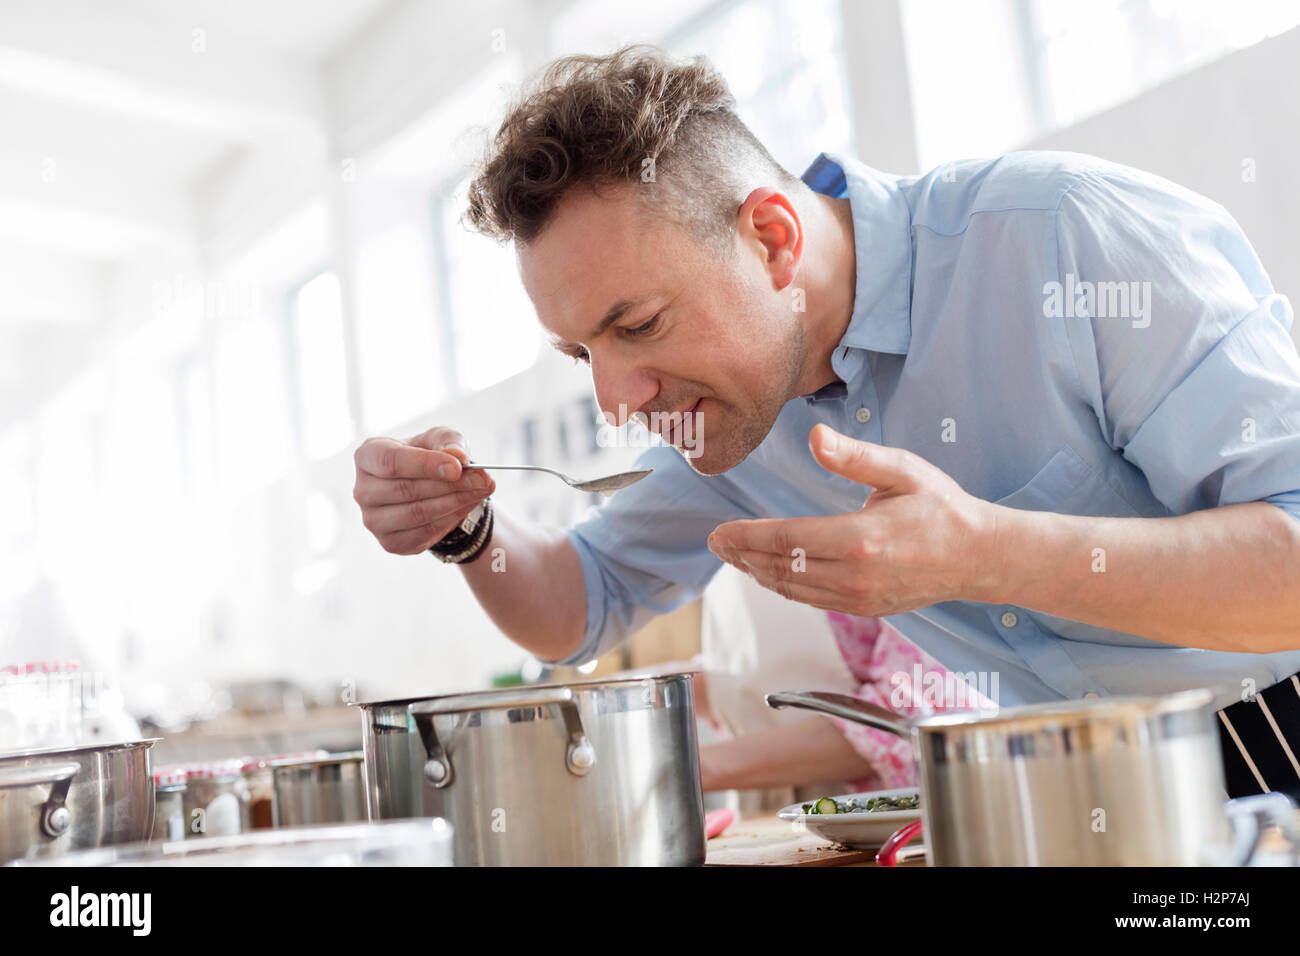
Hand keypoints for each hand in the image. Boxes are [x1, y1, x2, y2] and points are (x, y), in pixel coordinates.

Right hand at [353, 426, 495, 554]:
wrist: (428, 485)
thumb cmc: (429, 455)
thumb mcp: (441, 439)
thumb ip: (449, 442)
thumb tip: (458, 457)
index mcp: (368, 455)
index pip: (391, 462)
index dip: (425, 465)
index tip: (458, 467)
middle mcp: (363, 489)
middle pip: (406, 490)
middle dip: (450, 485)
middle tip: (483, 479)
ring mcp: (373, 520)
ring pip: (418, 514)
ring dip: (455, 502)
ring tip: (481, 490)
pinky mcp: (390, 542)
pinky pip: (424, 534)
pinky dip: (450, 520)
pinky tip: (466, 506)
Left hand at [706, 424, 998, 615]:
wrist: (979, 557)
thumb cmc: (941, 508)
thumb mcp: (902, 470)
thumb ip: (854, 456)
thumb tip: (815, 436)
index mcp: (861, 539)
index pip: (787, 540)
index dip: (747, 537)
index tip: (720, 532)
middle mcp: (856, 575)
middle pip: (781, 567)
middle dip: (742, 555)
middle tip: (716, 543)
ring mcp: (859, 597)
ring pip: (793, 588)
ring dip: (758, 572)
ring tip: (733, 556)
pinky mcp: (864, 609)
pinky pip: (811, 600)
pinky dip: (784, 585)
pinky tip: (768, 572)